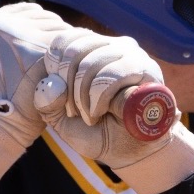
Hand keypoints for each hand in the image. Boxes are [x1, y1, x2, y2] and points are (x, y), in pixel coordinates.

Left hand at [36, 32, 193, 193]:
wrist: (135, 152)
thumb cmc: (100, 133)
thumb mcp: (62, 122)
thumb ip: (47, 103)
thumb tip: (51, 84)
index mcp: (92, 51)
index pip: (64, 40)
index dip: (55, 69)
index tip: (62, 99)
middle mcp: (113, 46)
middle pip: (75, 51)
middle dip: (68, 89)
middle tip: (76, 112)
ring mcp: (132, 54)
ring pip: (91, 64)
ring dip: (83, 98)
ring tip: (91, 115)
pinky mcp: (147, 69)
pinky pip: (111, 76)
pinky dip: (98, 99)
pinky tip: (101, 112)